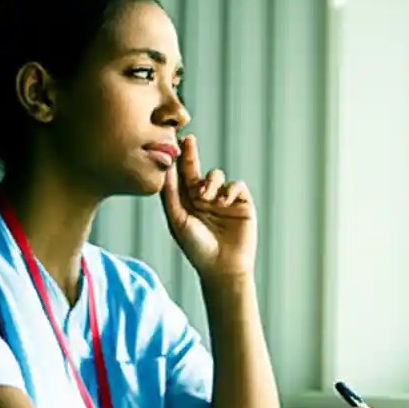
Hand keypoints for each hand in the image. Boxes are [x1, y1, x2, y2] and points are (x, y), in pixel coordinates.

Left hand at [159, 135, 256, 281]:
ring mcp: (224, 200)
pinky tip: (223, 203)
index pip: (181, 176)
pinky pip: (236, 185)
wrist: (223, 267)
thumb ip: (171, 195)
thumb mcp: (178, 220)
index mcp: (187, 202)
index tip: (173, 142)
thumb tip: (166, 168)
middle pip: (197, 170)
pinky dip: (229, 189)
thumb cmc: (196, 248)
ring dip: (210, 182)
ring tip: (206, 198)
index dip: (178, 159)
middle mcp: (204, 198)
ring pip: (217, 176)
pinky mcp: (242, 204)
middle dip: (191, 155)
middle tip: (188, 140)